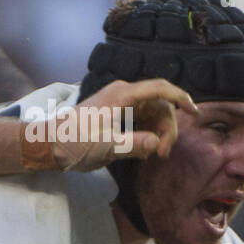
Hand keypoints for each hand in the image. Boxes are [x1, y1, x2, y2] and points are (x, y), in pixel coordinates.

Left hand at [55, 79, 195, 170]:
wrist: (49, 144)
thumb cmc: (75, 143)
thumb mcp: (107, 147)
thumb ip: (135, 144)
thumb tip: (157, 143)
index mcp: (122, 95)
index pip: (160, 89)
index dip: (180, 97)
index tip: (194, 112)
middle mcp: (123, 93)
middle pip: (159, 104)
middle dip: (167, 127)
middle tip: (161, 154)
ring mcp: (120, 101)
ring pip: (152, 112)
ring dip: (158, 131)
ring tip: (152, 154)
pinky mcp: (116, 112)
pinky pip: (141, 118)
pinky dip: (147, 131)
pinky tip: (144, 148)